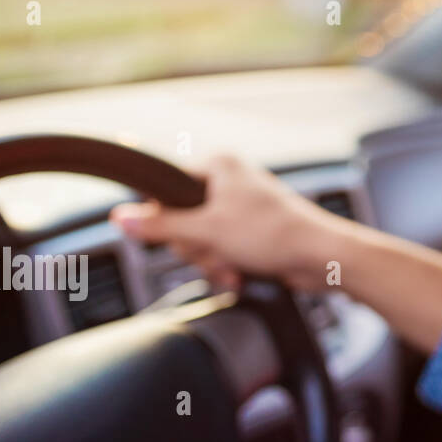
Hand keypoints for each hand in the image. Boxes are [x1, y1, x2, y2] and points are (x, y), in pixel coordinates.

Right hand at [110, 154, 347, 292]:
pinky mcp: (251, 232)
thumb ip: (160, 226)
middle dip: (196, 247)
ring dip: (212, 261)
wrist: (321, 258)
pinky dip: (227, 266)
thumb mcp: (207, 231)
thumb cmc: (274, 234)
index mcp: (219, 165)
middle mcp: (229, 181)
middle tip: (215, 251)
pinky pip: (221, 251)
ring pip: (200, 240)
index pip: (165, 187)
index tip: (178, 234)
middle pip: (180, 220)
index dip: (165, 218)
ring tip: (233, 265)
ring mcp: (240, 208)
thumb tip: (120, 218)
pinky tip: (239, 275)